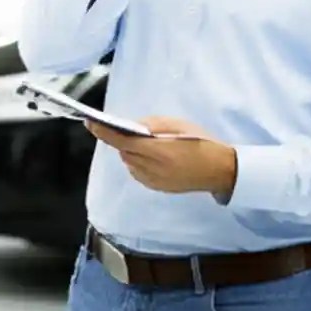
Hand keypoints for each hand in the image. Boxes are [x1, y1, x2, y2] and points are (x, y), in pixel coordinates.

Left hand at [86, 116, 236, 200]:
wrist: (219, 170)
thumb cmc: (201, 142)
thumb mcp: (178, 125)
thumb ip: (153, 125)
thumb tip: (133, 127)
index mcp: (158, 151)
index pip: (122, 141)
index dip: (103, 132)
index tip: (90, 123)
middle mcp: (152, 169)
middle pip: (124, 152)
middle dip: (123, 141)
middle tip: (132, 131)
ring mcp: (153, 181)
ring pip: (130, 163)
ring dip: (132, 152)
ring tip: (150, 145)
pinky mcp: (157, 188)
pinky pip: (138, 173)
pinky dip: (139, 163)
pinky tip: (155, 157)